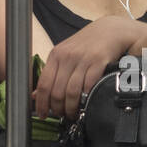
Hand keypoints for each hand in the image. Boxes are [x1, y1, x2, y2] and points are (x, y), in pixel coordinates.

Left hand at [32, 15, 146, 118]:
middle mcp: (67, 57)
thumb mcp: (65, 55)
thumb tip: (36, 95)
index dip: (41, 103)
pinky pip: (88, 86)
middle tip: (62, 116)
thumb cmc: (87, 44)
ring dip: (71, 108)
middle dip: (58, 109)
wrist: (110, 30)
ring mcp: (83, 59)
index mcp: (56, 55)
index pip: (43, 84)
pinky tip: (85, 104)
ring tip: (73, 113)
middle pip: (57, 91)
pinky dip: (86, 99)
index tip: (42, 114)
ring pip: (71, 92)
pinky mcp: (99, 62)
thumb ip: (52, 74)